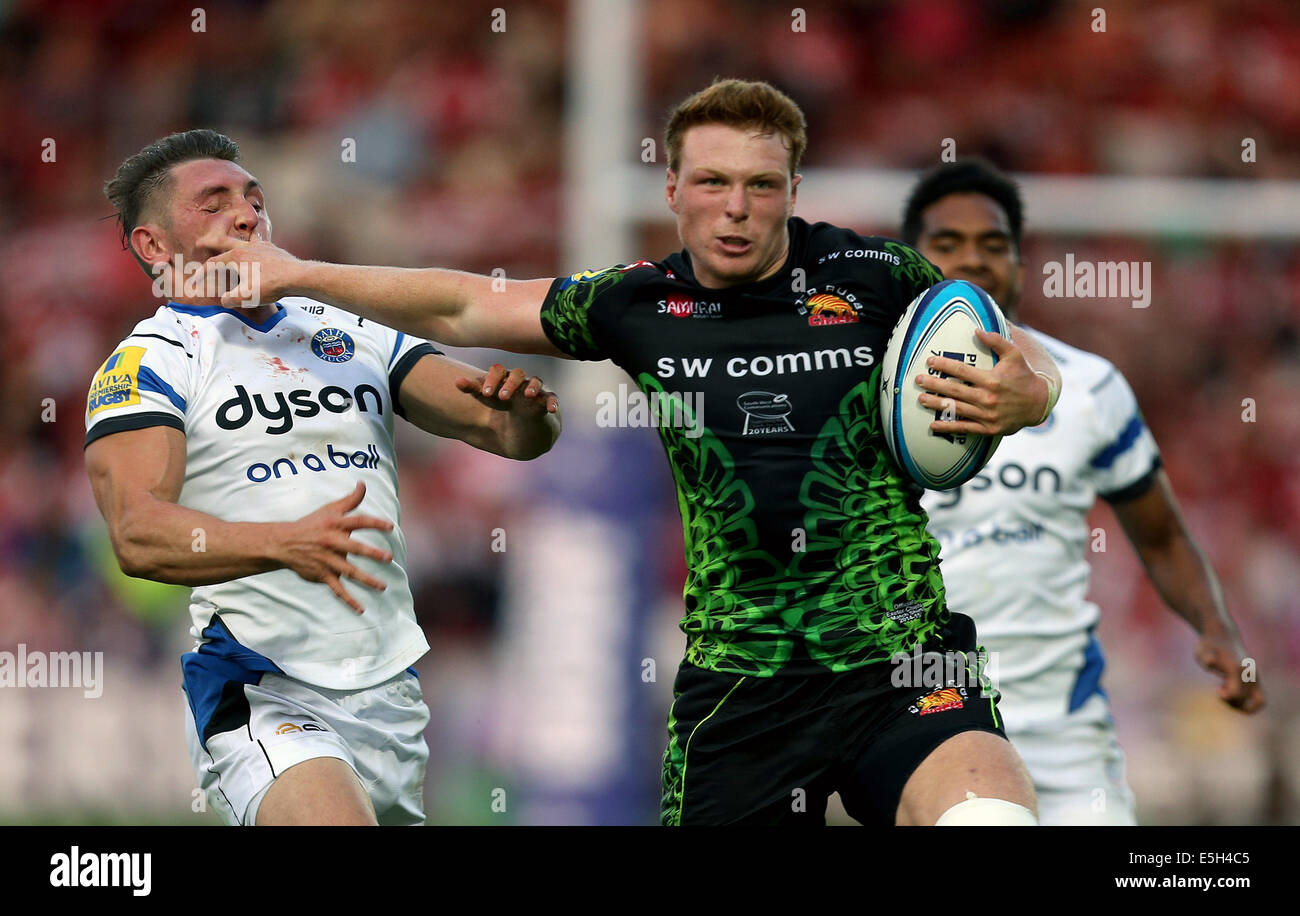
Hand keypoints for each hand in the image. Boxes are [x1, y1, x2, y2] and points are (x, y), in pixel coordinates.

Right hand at [205, 239, 304, 307]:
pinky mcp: (273, 250)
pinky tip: (255, 248)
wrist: (298, 276)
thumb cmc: (272, 285)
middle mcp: (246, 248)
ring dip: (232, 243)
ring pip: (241, 242)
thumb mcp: (247, 296)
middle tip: (201, 242)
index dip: (201, 274)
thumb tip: (224, 300)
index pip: (213, 264)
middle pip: (224, 244)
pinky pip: (258, 245)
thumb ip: (231, 299)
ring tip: (228, 245)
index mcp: (236, 257)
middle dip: (211, 244)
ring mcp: (261, 247)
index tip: (194, 282)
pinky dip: (252, 246)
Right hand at [271, 482, 393, 613]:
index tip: (389, 527)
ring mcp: (327, 560)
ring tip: (382, 586)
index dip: (374, 523)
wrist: (284, 543)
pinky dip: (349, 600)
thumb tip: (363, 484)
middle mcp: (332, 542)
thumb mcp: (329, 509)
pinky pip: (337, 589)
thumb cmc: (312, 524)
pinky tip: (361, 609)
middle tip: (388, 558)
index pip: (358, 522)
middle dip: (372, 553)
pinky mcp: (322, 575)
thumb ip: (350, 500)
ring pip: (349, 572)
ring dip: (366, 580)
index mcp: (335, 525)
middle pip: (354, 548)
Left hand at [454, 363, 558, 414]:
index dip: (492, 379)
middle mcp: (521, 381)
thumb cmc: (505, 406)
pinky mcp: (548, 402)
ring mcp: (536, 391)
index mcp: (504, 378)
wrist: (525, 427)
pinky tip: (551, 409)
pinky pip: (552, 398)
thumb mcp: (489, 399)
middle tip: (502, 397)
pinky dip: (552, 402)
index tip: (486, 394)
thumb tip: (456, 381)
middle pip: (518, 374)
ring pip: (537, 382)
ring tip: (527, 396)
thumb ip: (474, 389)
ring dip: (532, 387)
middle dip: (510, 384)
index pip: (499, 370)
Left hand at [916, 329, 1048, 436]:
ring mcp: (987, 415)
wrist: (1038, 404)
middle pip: (954, 390)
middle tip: (918, 380)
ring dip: (936, 405)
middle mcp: (987, 398)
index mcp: (992, 379)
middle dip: (934, 384)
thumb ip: (996, 341)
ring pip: (957, 409)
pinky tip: (934, 425)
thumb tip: (976, 330)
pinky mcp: (988, 428)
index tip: (930, 361)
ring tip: (921, 399)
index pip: (962, 371)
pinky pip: (965, 428)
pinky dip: (949, 426)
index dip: (944, 365)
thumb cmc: (1023, 376)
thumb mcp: (1014, 355)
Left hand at [1195, 629, 1264, 713]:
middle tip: (1220, 691)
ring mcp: (1255, 676)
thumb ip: (1206, 658)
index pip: (1236, 693)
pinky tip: (1235, 694)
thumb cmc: (1209, 646)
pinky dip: (1249, 703)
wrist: (1222, 636)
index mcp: (1237, 669)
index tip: (1218, 690)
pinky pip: (1260, 699)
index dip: (1226, 697)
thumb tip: (1209, 661)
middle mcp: (1250, 674)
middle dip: (1231, 702)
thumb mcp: (1203, 651)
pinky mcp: (1256, 679)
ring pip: (1259, 702)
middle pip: (1245, 699)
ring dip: (1243, 705)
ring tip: (1229, 697)